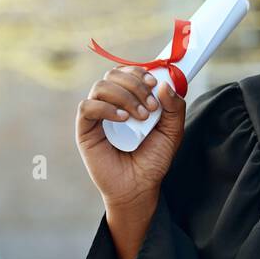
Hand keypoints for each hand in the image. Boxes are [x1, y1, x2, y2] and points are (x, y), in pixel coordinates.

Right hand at [76, 66, 186, 209]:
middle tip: (151, 106)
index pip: (126, 72)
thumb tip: (164, 84)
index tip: (154, 83)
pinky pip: (87, 107)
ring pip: (100, 87)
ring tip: (140, 116)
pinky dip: (106, 108)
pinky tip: (123, 119)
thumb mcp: (173, 131)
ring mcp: (97, 115)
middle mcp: (111, 104)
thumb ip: (174, 107)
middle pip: (113, 75)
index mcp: (129, 99)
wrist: (139, 186)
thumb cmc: (153, 158)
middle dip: (135, 85)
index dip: (139, 72)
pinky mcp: (85, 129)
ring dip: (124, 96)